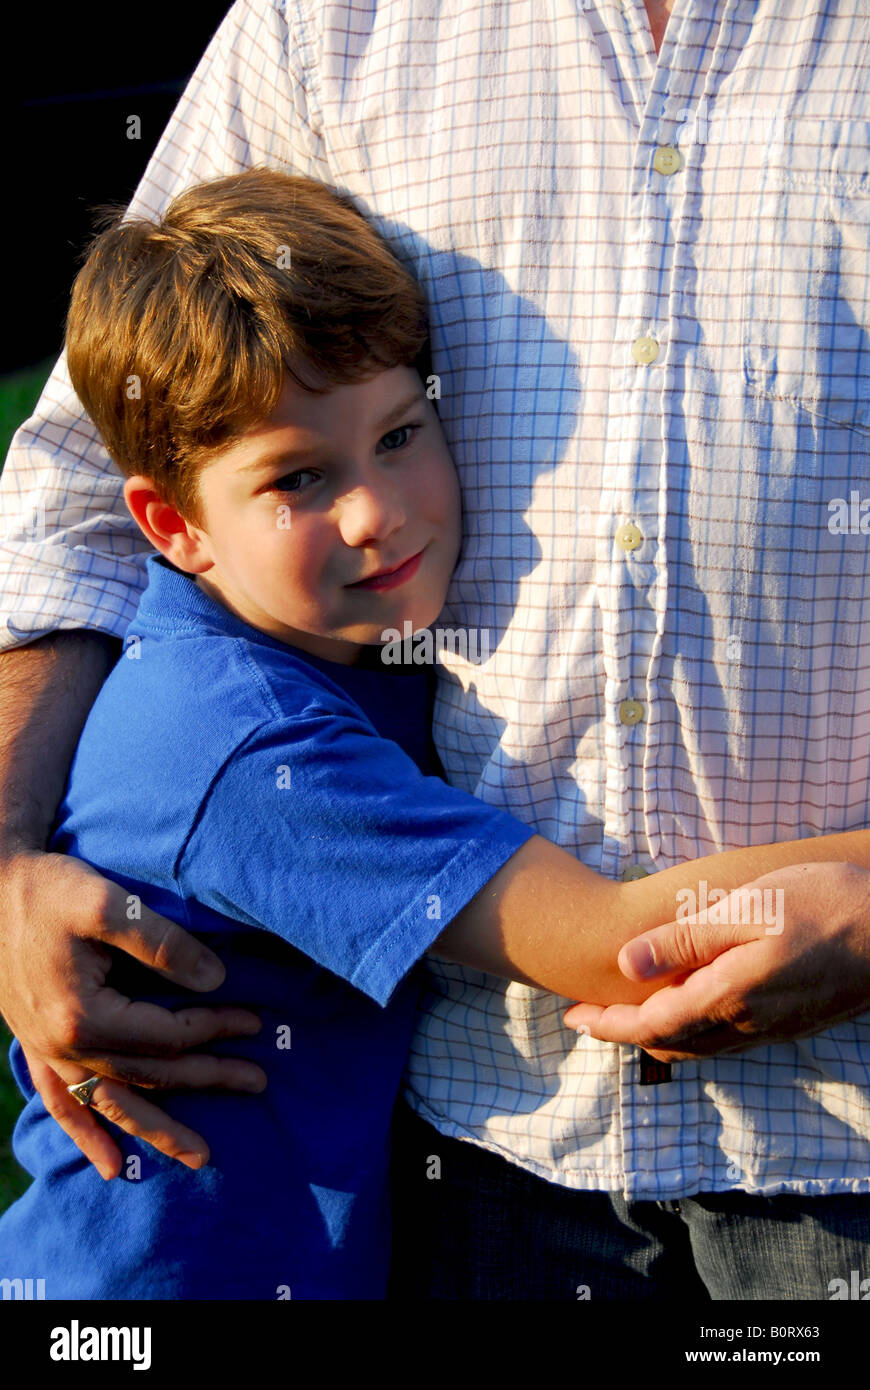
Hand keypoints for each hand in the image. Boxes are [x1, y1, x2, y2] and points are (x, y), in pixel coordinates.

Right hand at [0, 850, 266, 1177]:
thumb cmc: (49, 890)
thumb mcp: (106, 902)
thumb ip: (162, 943)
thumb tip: (214, 980)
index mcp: (85, 1017)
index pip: (168, 1036)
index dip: (215, 1029)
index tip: (256, 1022)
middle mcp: (65, 1047)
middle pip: (150, 1075)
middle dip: (208, 1078)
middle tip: (258, 1082)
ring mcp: (48, 1052)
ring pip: (112, 1103)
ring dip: (157, 1130)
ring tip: (199, 1157)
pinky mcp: (36, 1046)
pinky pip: (63, 1104)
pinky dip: (87, 1136)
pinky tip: (110, 1166)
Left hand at [563, 861, 869, 1060]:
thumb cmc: (825, 905)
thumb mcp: (749, 909)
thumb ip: (686, 939)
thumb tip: (626, 963)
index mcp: (730, 996)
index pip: (652, 1026)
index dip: (609, 1026)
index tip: (574, 1017)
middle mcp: (748, 1024)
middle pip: (671, 1044)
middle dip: (625, 1034)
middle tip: (589, 1016)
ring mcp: (772, 1028)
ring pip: (700, 1047)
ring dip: (657, 1035)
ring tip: (628, 1014)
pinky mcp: (790, 1022)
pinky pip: (727, 1040)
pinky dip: (692, 1031)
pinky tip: (688, 1007)